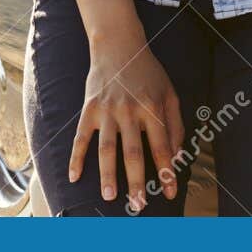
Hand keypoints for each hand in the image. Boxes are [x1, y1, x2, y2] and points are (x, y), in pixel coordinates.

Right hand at [68, 35, 183, 211]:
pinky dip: (76, 158)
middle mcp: (130, 111)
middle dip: (137, 182)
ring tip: (110, 197)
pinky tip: (74, 177)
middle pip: (133, 153)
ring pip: (106, 148)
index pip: (162, 147)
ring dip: (107, 175)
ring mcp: (107, 110)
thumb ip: (176, 125)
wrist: (118, 45)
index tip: (169, 194)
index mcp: (153, 108)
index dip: (166, 172)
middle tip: (138, 205)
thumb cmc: (148, 73)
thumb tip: (177, 157)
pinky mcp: (89, 109)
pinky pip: (81, 137)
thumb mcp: (170, 93)